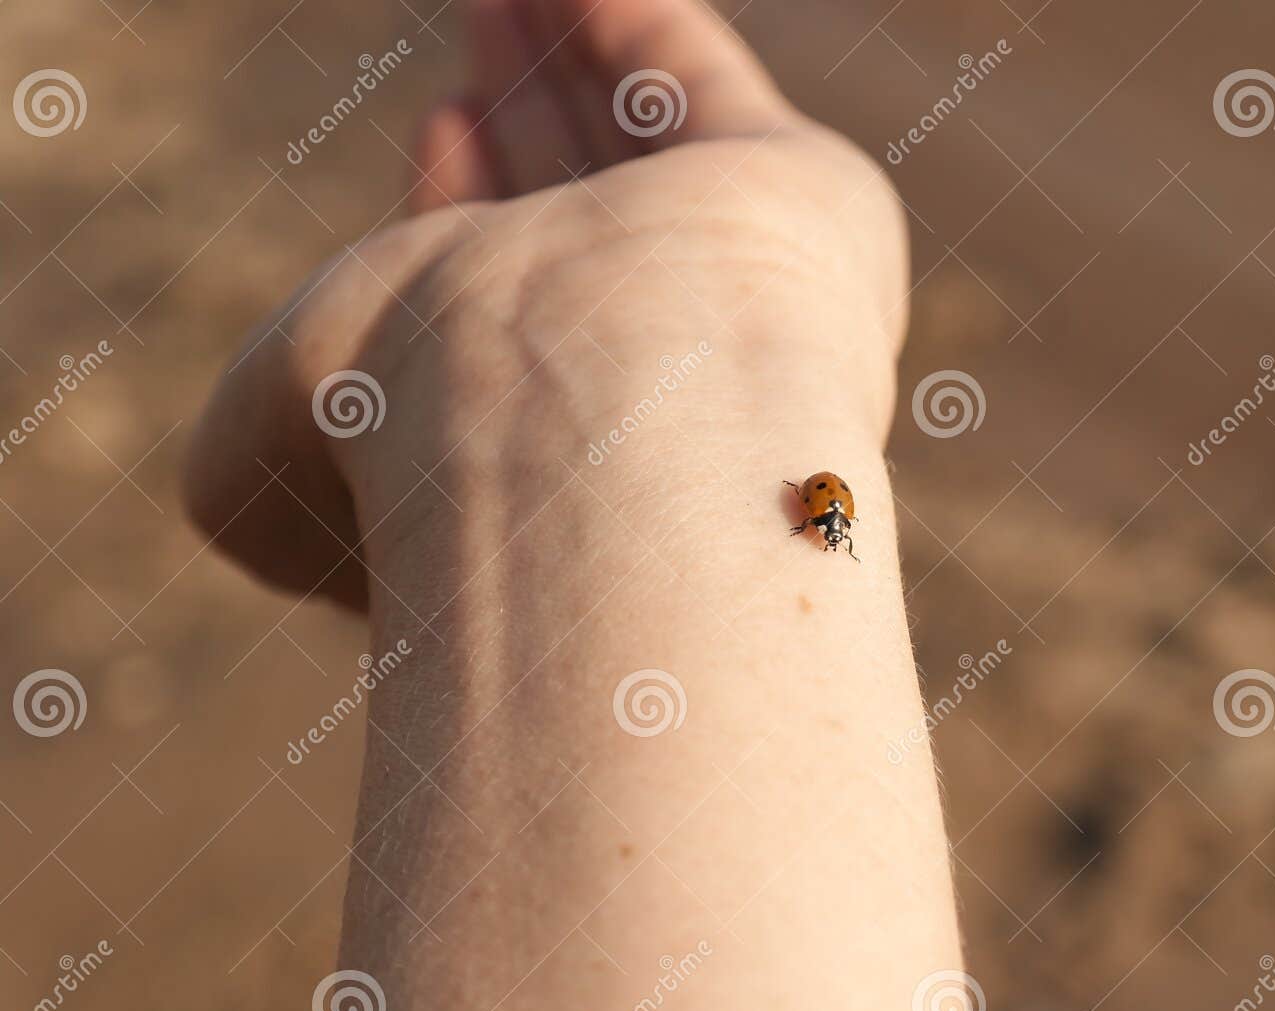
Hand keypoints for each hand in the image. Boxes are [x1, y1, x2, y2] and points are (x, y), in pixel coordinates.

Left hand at [184, 0, 907, 609]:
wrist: (591, 454)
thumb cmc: (426, 481)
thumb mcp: (272, 476)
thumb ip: (262, 430)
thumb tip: (275, 415)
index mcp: (539, 437)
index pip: (502, 288)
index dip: (463, 200)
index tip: (440, 121)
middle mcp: (640, 371)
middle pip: (578, 210)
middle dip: (529, 120)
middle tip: (492, 46)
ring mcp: (727, 288)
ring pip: (637, 146)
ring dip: (573, 64)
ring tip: (515, 2)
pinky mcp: (794, 202)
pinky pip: (700, 87)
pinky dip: (643, 29)